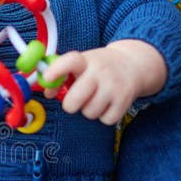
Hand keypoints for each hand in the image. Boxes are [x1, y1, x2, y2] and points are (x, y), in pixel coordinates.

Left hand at [43, 40, 166, 124]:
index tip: (47, 78)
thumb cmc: (99, 68)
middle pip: (75, 99)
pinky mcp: (125, 101)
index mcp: (86, 61)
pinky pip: (105, 119)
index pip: (71, 61)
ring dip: (89, 110)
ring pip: (89, 112)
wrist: (133, 65)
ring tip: (95, 99)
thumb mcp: (83, 64)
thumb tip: (48, 92)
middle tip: (75, 101)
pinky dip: (104, 116)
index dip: (56, 70)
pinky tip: (107, 104)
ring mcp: (114, 87)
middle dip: (70, 104)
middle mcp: (101, 72)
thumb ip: (63, 76)